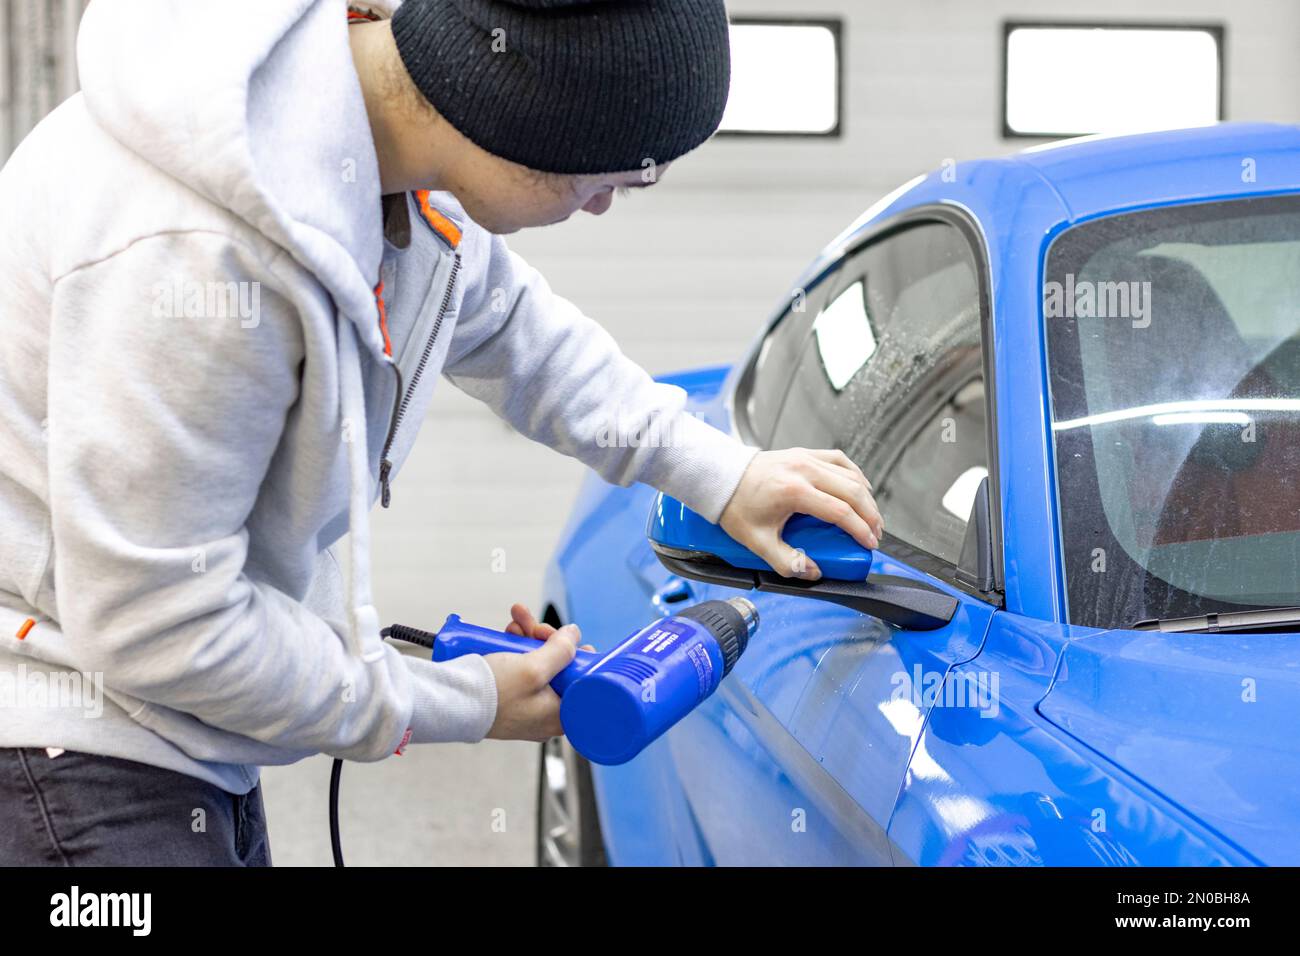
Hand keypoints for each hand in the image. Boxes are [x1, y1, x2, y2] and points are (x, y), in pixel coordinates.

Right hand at [483, 605, 593, 741]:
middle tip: (534, 627)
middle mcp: (542, 714)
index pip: (580, 684)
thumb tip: (575, 635)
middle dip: (545, 639)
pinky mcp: (505, 695)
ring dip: (527, 637)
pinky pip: (517, 667)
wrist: (450, 702)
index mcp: (557, 716)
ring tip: (517, 618)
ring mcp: (523, 704)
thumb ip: (561, 651)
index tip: (569, 641)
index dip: (576, 658)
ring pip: (534, 663)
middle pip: (556, 668)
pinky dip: (514, 647)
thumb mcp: (534, 669)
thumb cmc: (492, 695)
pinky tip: (509, 629)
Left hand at [719, 448, 882, 580]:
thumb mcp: (757, 541)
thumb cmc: (735, 506)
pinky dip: (854, 474)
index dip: (860, 530)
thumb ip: (786, 561)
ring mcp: (805, 458)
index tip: (869, 544)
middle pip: (852, 491)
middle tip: (875, 534)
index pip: (840, 512)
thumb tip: (812, 572)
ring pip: (850, 474)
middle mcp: (803, 470)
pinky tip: (860, 488)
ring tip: (871, 517)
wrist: (720, 478)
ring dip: (866, 497)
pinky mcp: (803, 453)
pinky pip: (839, 460)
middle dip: (870, 515)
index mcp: (793, 491)